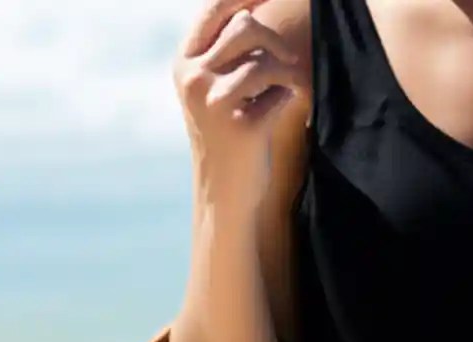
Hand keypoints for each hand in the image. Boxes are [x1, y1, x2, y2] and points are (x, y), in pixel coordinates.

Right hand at [173, 0, 304, 205]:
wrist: (224, 192)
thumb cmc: (226, 133)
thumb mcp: (213, 86)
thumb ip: (225, 48)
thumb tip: (253, 7)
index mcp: (184, 63)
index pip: (215, 8)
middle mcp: (193, 78)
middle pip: (246, 26)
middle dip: (275, 40)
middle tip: (285, 62)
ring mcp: (214, 102)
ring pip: (266, 60)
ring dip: (286, 74)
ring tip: (283, 91)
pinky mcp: (242, 126)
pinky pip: (282, 93)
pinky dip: (287, 100)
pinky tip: (275, 115)